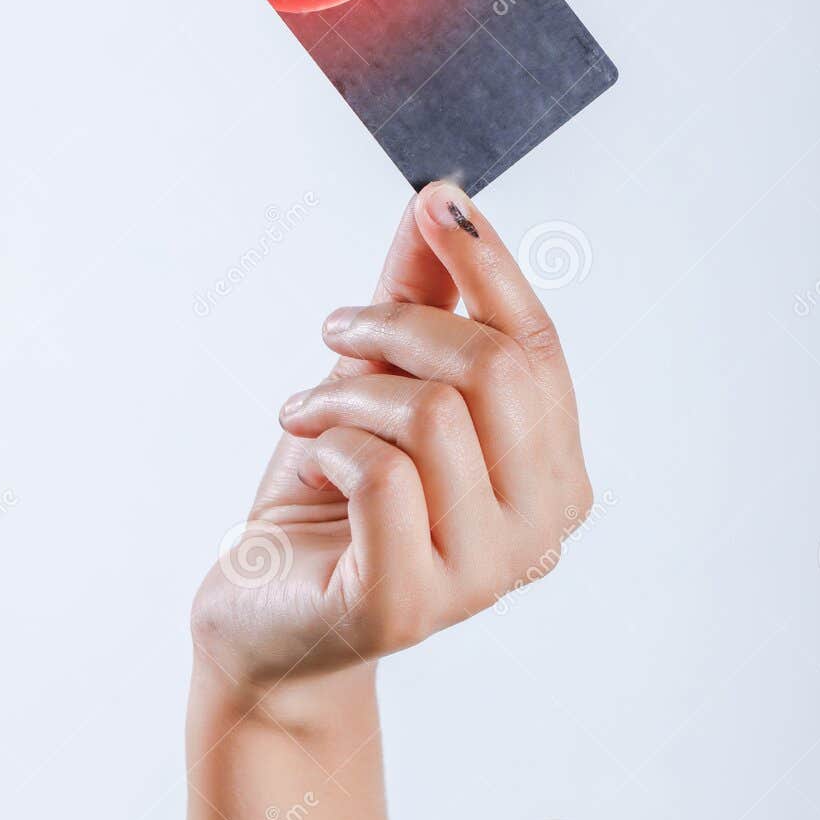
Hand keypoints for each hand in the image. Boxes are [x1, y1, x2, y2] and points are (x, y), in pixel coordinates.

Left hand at [190, 181, 591, 706]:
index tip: (435, 203)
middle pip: (494, 370)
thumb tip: (443, 202)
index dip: (490, 267)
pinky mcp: (411, 602)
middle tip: (335, 334)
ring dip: (345, 393)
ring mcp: (482, 577)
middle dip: (398, 327)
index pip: (538, 350)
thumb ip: (420, 300)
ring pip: (431, 414)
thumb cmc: (331, 502)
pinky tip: (313, 465)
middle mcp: (539, 532)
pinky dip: (328, 444)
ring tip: (308, 414)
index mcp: (553, 476)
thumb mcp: (377, 385)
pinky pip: (380, 472)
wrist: (265, 618)